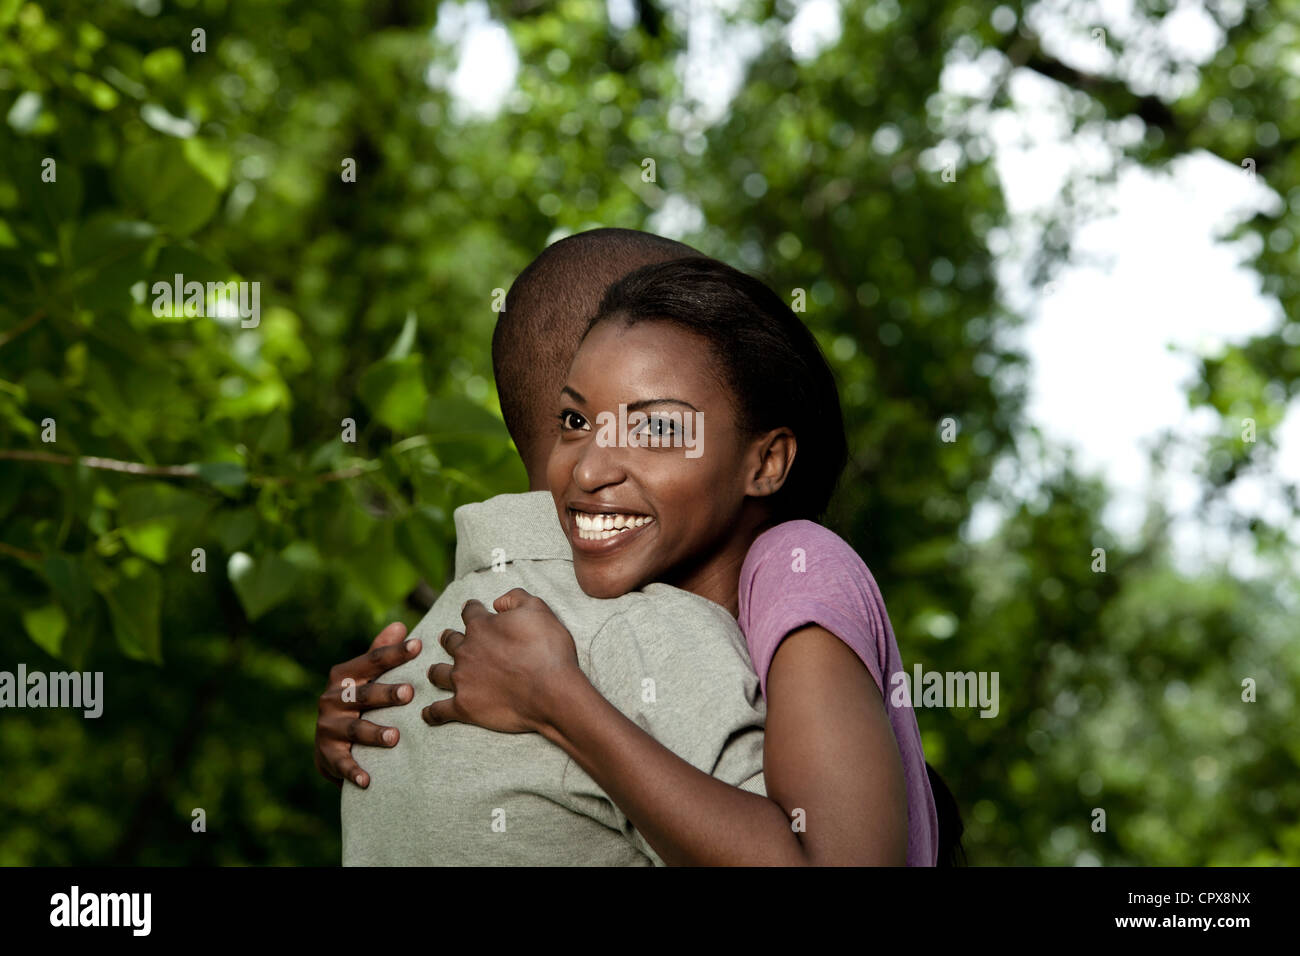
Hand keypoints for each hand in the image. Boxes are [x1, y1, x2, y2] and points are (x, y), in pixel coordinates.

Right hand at [314, 622, 420, 788]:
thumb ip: (380, 651)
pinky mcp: (327, 753)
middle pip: (364, 694)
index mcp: (345, 675)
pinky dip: (353, 771)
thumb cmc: (356, 700)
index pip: (373, 660)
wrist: (328, 741)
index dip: (395, 652)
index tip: (419, 645)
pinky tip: (367, 779)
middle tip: (410, 692)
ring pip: (355, 729)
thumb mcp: (364, 675)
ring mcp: (328, 727)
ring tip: (395, 737)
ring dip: (374, 733)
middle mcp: (332, 698)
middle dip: (386, 693)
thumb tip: (399, 625)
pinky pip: (341, 763)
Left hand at [422, 588, 583, 734]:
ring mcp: (462, 680)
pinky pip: (438, 710)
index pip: (469, 612)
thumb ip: (515, 598)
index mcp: (481, 626)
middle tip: (450, 640)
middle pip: (449, 641)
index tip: (473, 609)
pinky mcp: (463, 707)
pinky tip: (428, 714)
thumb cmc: (548, 650)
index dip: (472, 609)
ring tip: (435, 672)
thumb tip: (497, 603)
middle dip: (450, 639)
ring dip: (436, 671)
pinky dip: (431, 713)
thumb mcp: (538, 610)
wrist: (552, 692)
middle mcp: (466, 651)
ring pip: (438, 673)